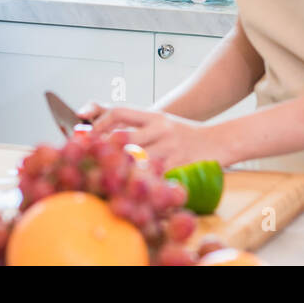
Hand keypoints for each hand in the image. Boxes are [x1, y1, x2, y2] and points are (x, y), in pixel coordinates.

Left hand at [84, 104, 230, 169]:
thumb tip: (106, 136)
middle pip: (123, 137)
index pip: (120, 112)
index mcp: (154, 115)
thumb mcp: (162, 123)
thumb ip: (139, 127)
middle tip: (87, 161)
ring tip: (102, 177)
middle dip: (103, 149)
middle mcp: (160, 128)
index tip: (85, 135)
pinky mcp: (179, 164)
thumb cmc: (184, 135)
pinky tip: (130, 190)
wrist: (218, 141)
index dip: (99, 123)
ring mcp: (170, 146)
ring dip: (118, 169)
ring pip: (136, 158)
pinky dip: (141, 183)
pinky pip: (154, 175)